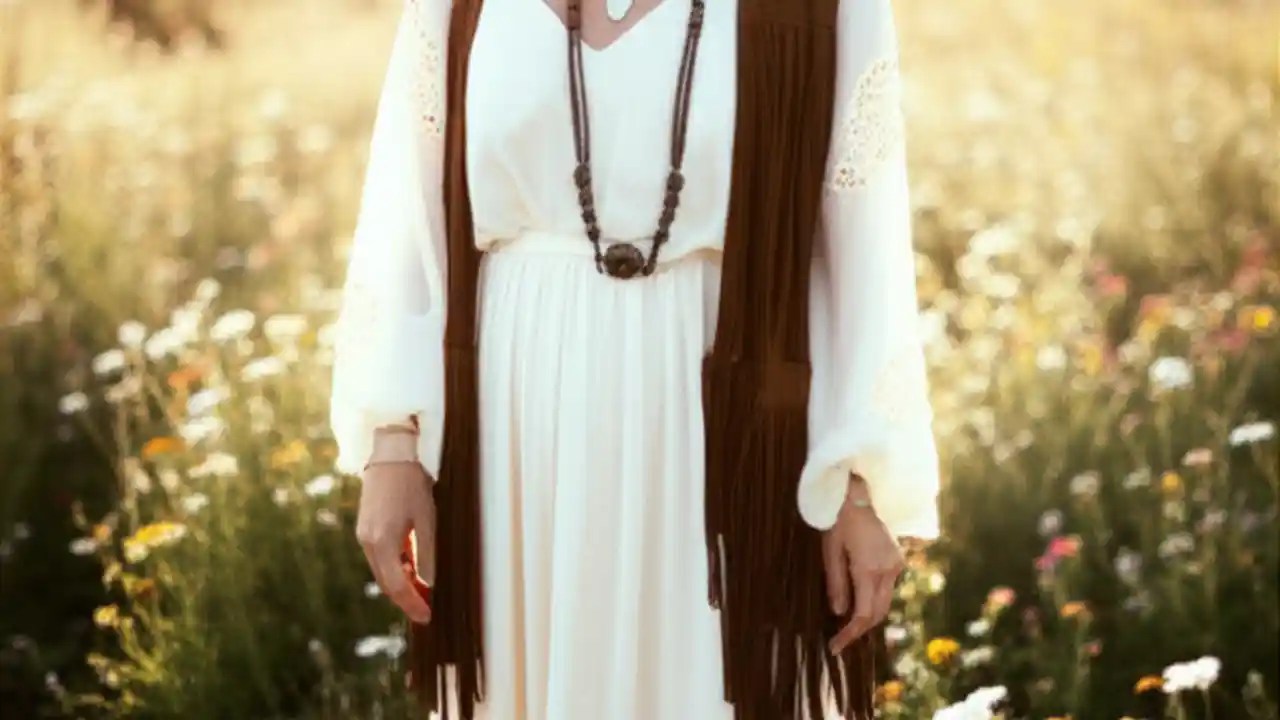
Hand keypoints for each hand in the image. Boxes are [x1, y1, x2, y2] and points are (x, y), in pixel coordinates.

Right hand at [356, 460, 434, 623]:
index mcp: (383, 541)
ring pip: (382, 571)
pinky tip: (411, 569)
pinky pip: (379, 558)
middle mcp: (368, 542)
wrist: (391, 455)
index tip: (427, 617)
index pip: (397, 586)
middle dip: (406, 599)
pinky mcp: (365, 529)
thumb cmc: (413, 484)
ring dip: (400, 584)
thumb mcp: (426, 520)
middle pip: (386, 582)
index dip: (412, 604)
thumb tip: (429, 584)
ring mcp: (363, 535)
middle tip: (426, 611)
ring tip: (423, 592)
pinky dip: (395, 568)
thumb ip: (426, 554)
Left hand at [823, 473, 904, 654]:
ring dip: (868, 614)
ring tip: (847, 624)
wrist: (857, 497)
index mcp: (869, 570)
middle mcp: (888, 570)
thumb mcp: (830, 554)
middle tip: (840, 640)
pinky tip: (860, 600)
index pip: (862, 614)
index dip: (850, 634)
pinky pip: (888, 588)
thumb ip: (836, 584)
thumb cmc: (837, 522)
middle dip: (860, 629)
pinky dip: (874, 599)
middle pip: (878, 612)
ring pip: (885, 602)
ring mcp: (896, 564)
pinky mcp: (898, 559)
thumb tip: (839, 613)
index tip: (835, 646)